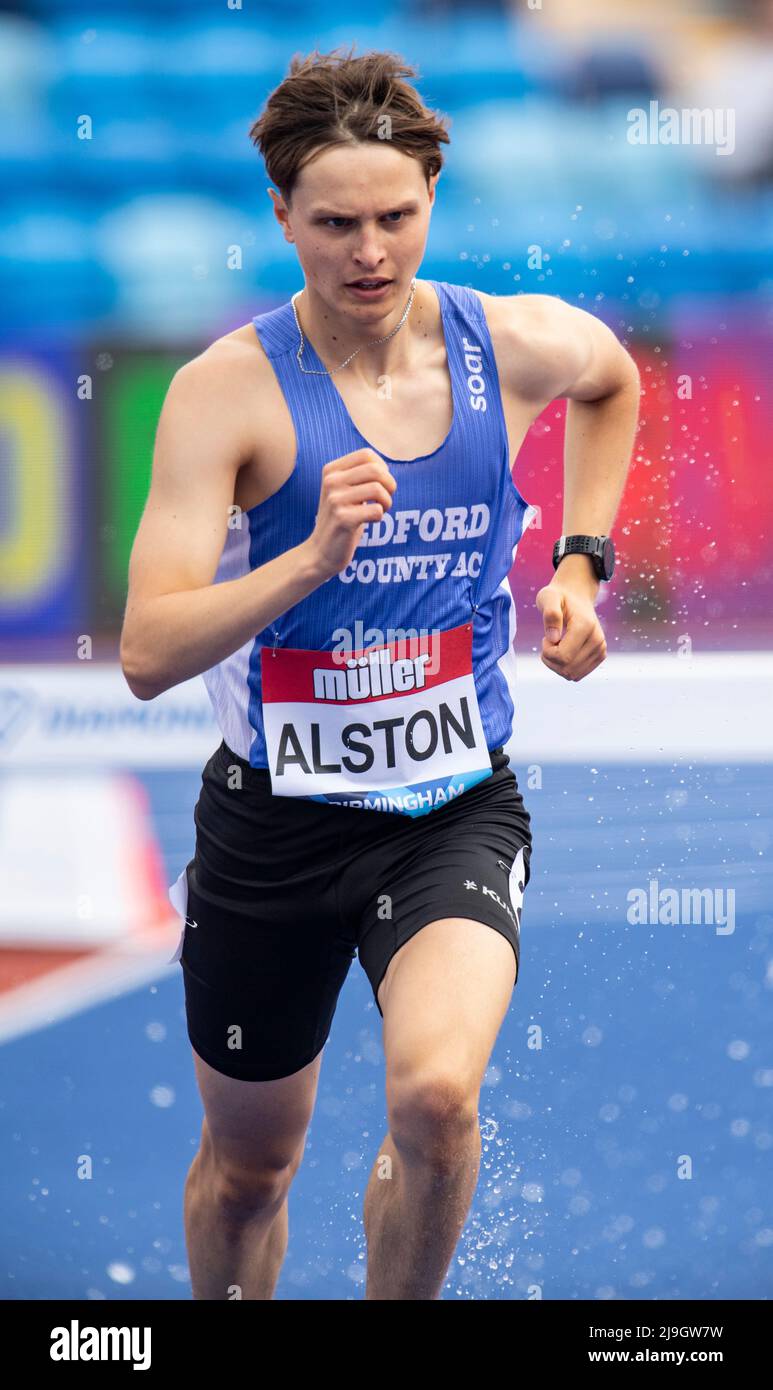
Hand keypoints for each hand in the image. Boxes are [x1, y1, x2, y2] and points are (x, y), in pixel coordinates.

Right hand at [306, 447, 395, 579]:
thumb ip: (359, 476)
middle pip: (376, 470)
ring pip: (378, 490)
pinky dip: (380, 516)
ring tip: (381, 510)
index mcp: (331, 470)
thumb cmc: (340, 519)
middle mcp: (331, 482)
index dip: (382, 468)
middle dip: (390, 485)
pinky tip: (372, 521)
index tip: (381, 484)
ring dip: (387, 502)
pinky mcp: (343, 519)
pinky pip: (376, 511)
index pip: (366, 454)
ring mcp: (335, 500)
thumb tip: (386, 467)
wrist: (320, 552)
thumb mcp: (344, 491)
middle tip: (385, 499)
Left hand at [535, 573, 606, 680]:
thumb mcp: (548, 598)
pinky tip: (563, 652)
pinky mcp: (600, 656)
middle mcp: (598, 640)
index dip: (547, 651)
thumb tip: (553, 638)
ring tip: (556, 646)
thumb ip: (550, 614)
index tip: (545, 637)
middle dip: (551, 659)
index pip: (562, 657)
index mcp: (585, 627)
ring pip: (572, 675)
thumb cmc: (559, 597)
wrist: (577, 597)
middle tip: (549, 641)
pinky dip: (565, 668)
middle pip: (567, 669)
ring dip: (557, 665)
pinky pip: (577, 675)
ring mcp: (601, 649)